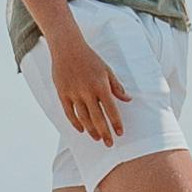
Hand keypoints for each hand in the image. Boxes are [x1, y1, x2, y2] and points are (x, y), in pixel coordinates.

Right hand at [48, 24, 130, 141]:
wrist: (67, 47)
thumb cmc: (90, 58)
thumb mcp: (107, 70)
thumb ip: (117, 86)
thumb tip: (128, 99)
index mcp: (100, 85)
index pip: (111, 109)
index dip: (116, 123)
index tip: (120, 133)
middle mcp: (87, 91)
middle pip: (97, 118)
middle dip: (105, 132)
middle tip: (110, 143)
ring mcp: (74, 93)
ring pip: (83, 118)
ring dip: (91, 130)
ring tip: (97, 138)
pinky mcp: (62, 94)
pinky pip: (69, 113)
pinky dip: (75, 123)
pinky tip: (82, 130)